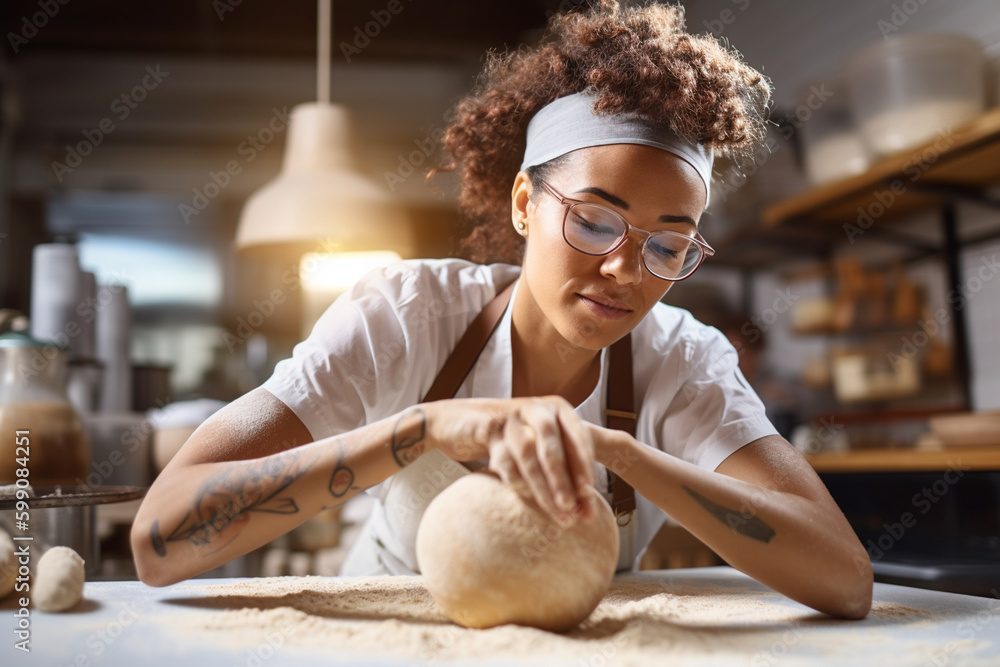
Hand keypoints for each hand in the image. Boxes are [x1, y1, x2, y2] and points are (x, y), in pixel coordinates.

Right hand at [422, 397, 597, 522]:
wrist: (461, 423)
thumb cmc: (513, 438)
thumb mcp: (545, 443)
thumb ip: (571, 464)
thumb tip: (599, 495)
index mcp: (558, 408)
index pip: (578, 436)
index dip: (584, 466)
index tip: (589, 494)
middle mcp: (536, 408)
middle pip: (551, 442)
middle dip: (563, 477)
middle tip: (572, 508)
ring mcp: (509, 416)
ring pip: (527, 451)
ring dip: (542, 485)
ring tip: (556, 512)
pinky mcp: (486, 427)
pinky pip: (503, 458)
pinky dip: (517, 481)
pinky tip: (526, 499)